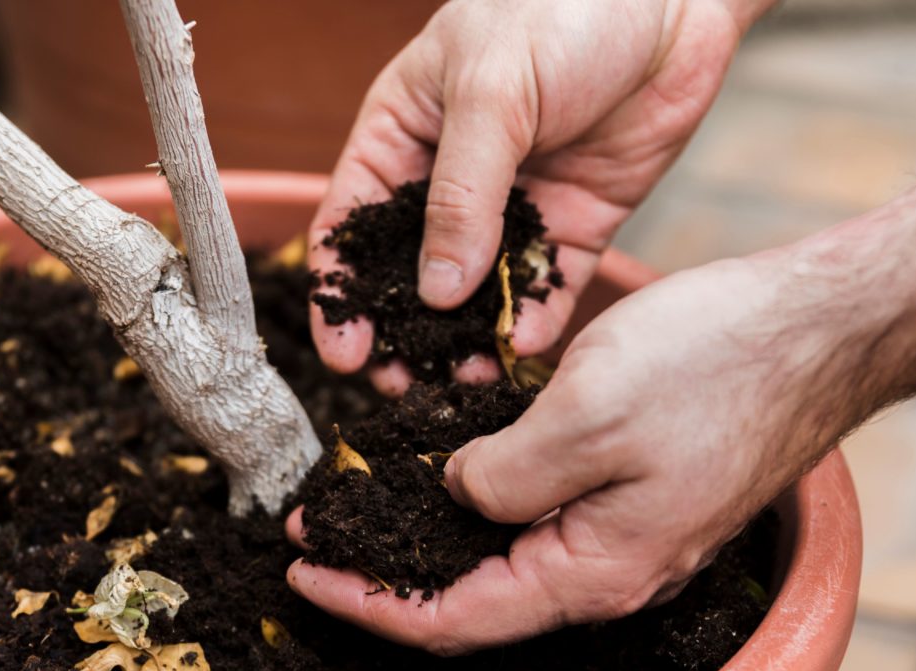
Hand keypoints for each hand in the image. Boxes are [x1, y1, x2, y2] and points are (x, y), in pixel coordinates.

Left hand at [289, 255, 884, 653]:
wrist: (826, 326)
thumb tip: (456, 493)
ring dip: (432, 530)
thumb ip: (504, 473)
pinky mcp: (645, 491)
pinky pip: (546, 512)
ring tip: (366, 498)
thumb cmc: (719, 364)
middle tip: (319, 534)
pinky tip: (450, 462)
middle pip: (476, 598)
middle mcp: (611, 571)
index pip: (455, 621)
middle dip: (390, 571)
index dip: (370, 605)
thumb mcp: (585, 414)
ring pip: (509, 554)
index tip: (304, 574)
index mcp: (593, 572)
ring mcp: (632, 533)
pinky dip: (484, 496)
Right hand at [307, 0, 756, 394]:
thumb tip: (435, 292)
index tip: (344, 351)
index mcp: (403, 135)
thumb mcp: (493, 93)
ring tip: (467, 380)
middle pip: (413, 273)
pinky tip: (526, 348)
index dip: (340, 291)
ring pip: (479, 292)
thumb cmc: (561, 8)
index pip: (352, 225)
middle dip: (404, 334)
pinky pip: (548, 285)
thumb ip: (461, 195)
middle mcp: (452, 179)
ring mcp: (514, 205)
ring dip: (469, 338)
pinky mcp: (575, 222)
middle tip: (406, 387)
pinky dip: (536, 320)